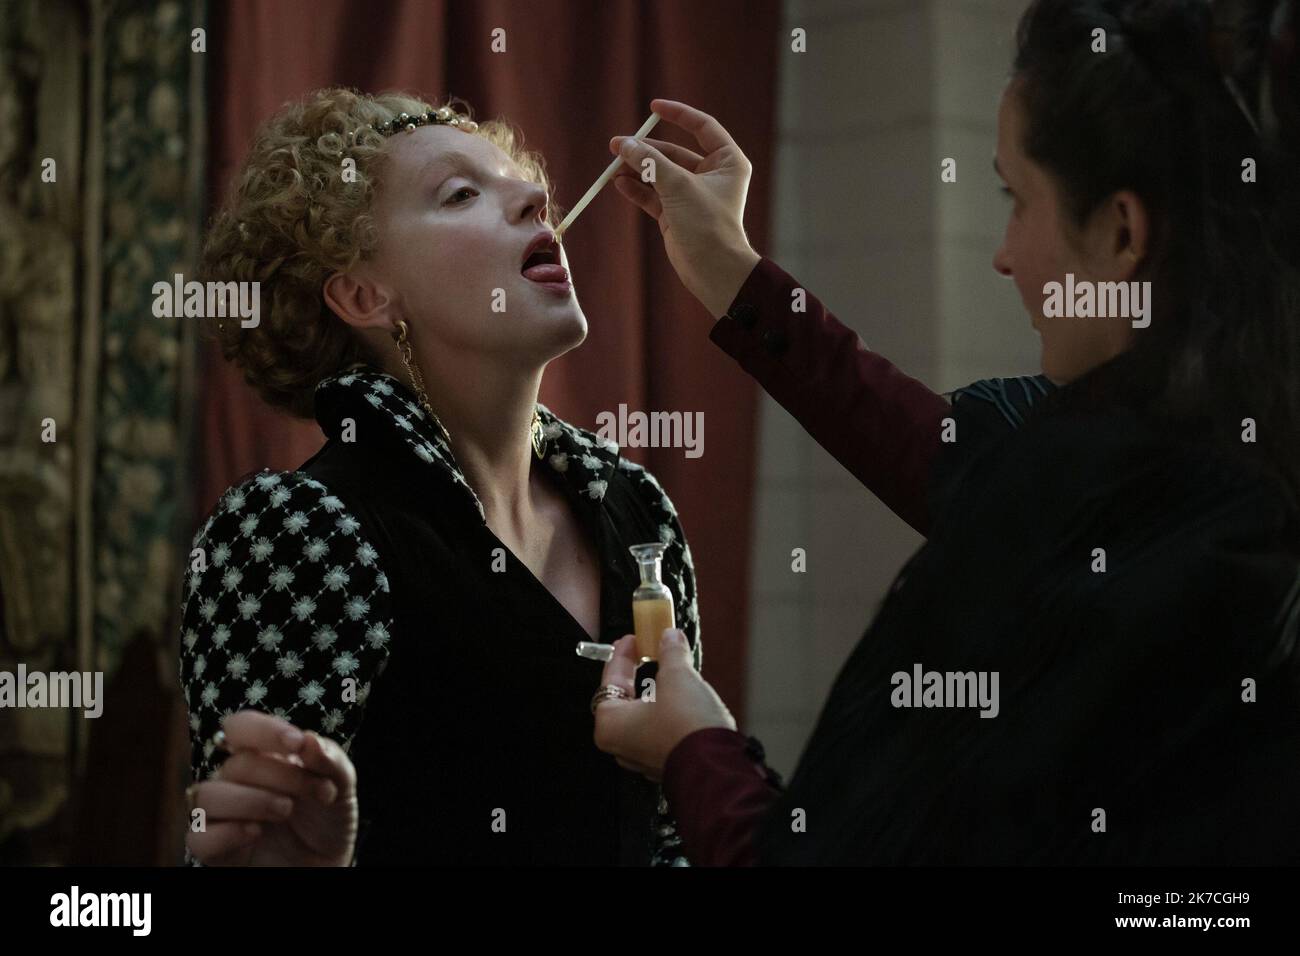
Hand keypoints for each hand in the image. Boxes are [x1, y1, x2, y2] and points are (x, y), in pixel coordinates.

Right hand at [185, 710, 358, 865]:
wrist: (328, 865)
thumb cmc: (328, 819)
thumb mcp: (342, 786)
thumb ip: (330, 760)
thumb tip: (309, 739)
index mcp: (263, 756)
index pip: (241, 727)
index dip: (263, 730)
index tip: (296, 743)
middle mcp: (237, 781)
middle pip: (237, 763)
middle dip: (283, 775)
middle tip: (318, 792)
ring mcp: (224, 815)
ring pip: (208, 795)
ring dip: (252, 800)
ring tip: (286, 810)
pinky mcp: (216, 849)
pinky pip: (198, 836)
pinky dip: (227, 832)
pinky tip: (256, 832)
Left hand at [592, 629, 736, 780]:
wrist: (718, 769)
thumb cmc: (686, 721)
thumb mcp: (678, 677)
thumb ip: (670, 652)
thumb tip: (669, 635)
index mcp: (610, 724)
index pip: (610, 679)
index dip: (622, 655)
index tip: (632, 638)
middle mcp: (620, 745)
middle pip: (625, 698)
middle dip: (638, 673)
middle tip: (647, 650)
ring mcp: (642, 758)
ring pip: (643, 715)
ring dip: (655, 692)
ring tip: (667, 670)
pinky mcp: (665, 764)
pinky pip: (659, 730)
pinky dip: (667, 711)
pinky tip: (680, 698)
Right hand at [609, 98, 761, 318]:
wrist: (712, 270)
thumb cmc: (707, 224)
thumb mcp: (677, 185)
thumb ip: (650, 162)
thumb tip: (624, 144)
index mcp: (727, 161)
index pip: (702, 127)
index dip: (678, 114)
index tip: (654, 106)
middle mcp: (711, 176)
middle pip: (673, 153)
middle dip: (645, 150)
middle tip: (618, 146)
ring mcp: (692, 196)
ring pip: (660, 175)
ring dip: (637, 170)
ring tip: (613, 166)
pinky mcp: (677, 214)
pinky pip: (654, 195)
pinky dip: (637, 189)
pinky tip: (619, 184)